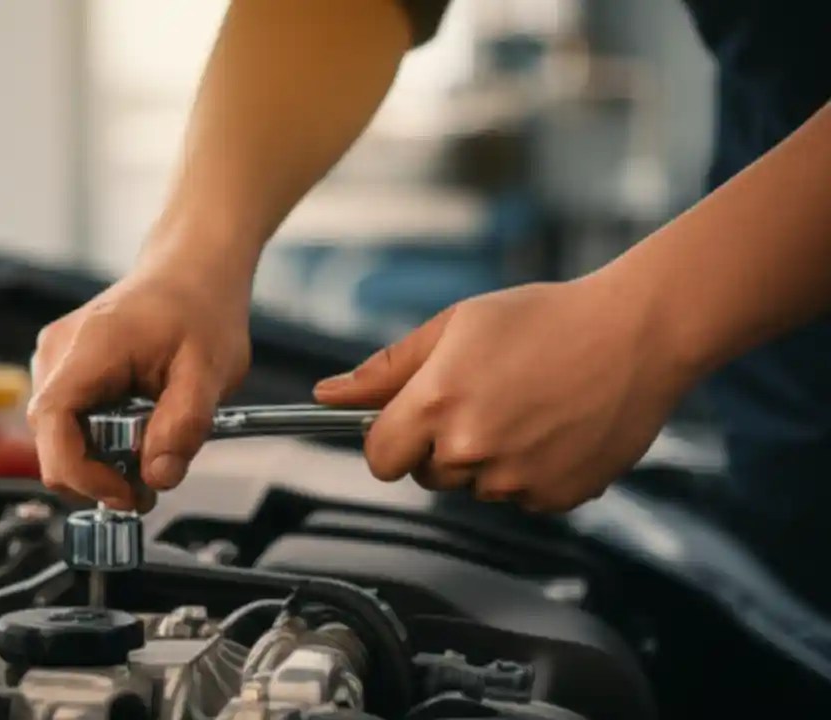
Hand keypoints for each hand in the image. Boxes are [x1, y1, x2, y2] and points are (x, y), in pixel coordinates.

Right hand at [28, 263, 251, 510]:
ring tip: (150, 450)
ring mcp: (56, 359)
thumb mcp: (211, 371)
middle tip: (149, 482)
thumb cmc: (200, 307)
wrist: (193, 270)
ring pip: (59, 436)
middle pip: (52, 439)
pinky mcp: (64, 369)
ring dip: (100, 459)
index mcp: (91, 346)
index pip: (53, 420)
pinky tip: (135, 430)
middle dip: (98, 474)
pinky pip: (69, 422)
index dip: (79, 471)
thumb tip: (157, 476)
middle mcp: (59, 351)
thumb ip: (185, 426)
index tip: (122, 492)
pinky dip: (99, 440)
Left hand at [313, 277, 693, 511]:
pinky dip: (529, 471)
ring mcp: (516, 481)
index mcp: (437, 404)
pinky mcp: (555, 498)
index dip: (389, 439)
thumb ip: (385, 370)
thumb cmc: (543, 319)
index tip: (408, 422)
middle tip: (483, 397)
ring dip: (486, 459)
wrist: (636, 334)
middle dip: (441, 445)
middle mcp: (472, 450)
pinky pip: (519, 496)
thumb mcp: (454, 327)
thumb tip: (326, 395)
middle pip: (425, 474)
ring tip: (525, 405)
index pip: (379, 457)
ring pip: (474, 487)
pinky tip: (554, 426)